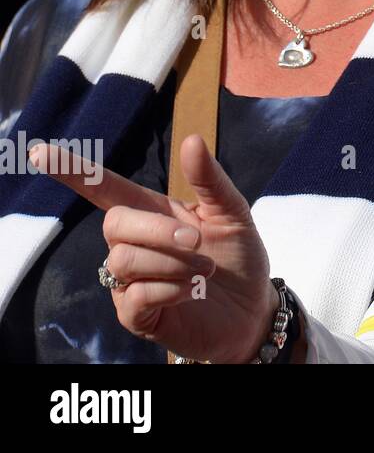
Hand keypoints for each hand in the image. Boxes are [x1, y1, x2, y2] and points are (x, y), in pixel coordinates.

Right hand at [29, 135, 277, 363]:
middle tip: (197, 242)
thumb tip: (190, 140)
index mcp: (154, 213)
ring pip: (124, 260)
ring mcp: (130, 280)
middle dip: (157, 231)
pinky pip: (134, 296)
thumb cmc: (237, 256)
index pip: (105, 189)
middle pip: (114, 224)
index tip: (39, 154)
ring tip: (204, 270)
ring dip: (171, 263)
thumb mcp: (233, 213)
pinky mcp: (136, 315)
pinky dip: (170, 289)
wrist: (253, 308)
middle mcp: (135, 244)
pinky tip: (192, 291)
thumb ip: (210, 180)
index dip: (74, 172)